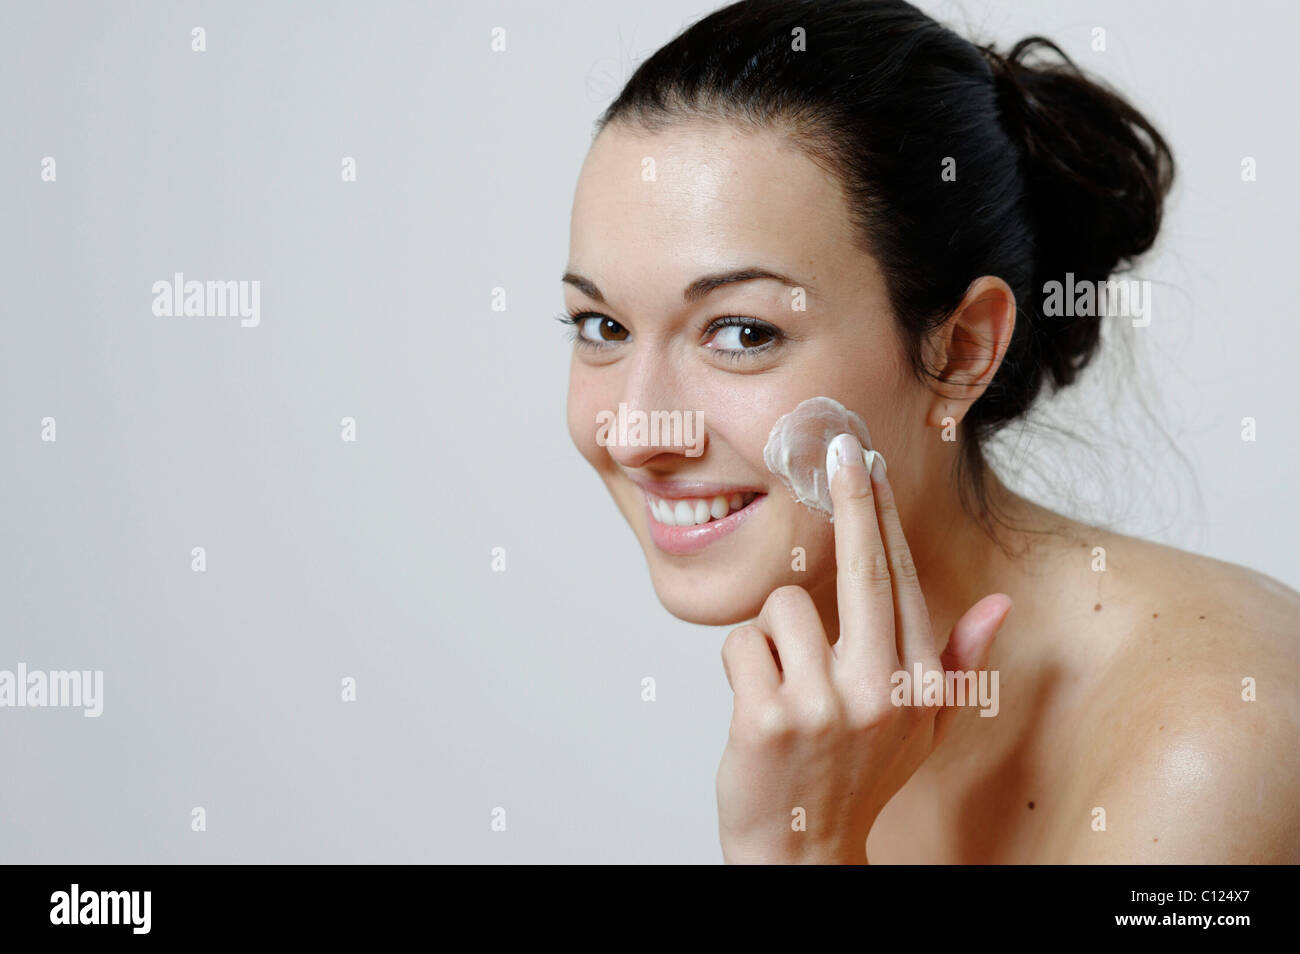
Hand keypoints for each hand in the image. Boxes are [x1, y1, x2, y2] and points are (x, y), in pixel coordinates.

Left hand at [716, 432, 1011, 863]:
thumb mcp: (923, 726)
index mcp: (918, 683)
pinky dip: (741, 666)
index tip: (868, 465)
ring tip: (784, 685)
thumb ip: (958, 663)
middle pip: (862, 571)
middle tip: (840, 449)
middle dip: (850, 501)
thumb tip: (999, 602)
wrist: (804, 850)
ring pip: (782, 610)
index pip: (899, 579)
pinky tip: (758, 706)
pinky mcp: (768, 719)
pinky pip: (742, 645)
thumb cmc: (858, 775)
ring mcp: (824, 705)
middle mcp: (881, 691)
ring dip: (772, 638)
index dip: (880, 517)